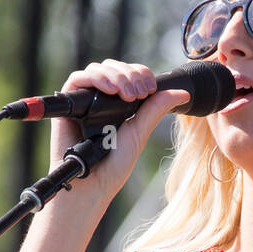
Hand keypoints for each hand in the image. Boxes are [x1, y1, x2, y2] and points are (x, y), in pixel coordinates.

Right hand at [48, 60, 190, 203]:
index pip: (129, 74)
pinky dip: (95, 78)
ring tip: (127, 94)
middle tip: (140, 93)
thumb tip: (184, 93)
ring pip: (97, 69)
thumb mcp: (140, 132)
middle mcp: (101, 99)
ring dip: (116, 75)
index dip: (141, 73)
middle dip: (130, 74)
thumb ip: (157, 109)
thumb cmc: (113, 166)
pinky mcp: (68, 104)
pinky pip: (78, 79)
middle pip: (114, 67)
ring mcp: (84, 100)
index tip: (150, 88)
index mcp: (119, 104)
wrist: (92, 184)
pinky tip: (110, 90)